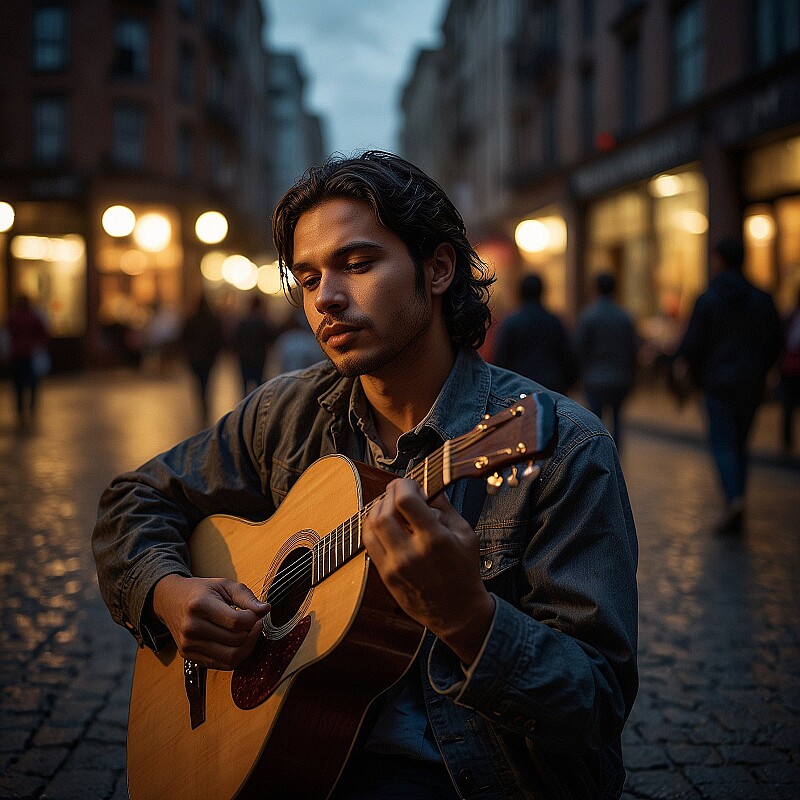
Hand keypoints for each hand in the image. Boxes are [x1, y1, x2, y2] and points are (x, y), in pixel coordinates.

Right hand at [151, 574, 269, 669]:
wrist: (170, 600)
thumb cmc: (201, 591)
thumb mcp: (224, 585)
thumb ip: (246, 596)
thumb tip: (266, 609)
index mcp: (199, 605)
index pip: (236, 622)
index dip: (254, 619)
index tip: (256, 612)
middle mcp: (191, 628)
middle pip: (235, 641)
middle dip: (252, 632)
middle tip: (254, 622)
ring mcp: (188, 645)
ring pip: (231, 658)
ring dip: (247, 646)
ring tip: (247, 632)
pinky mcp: (189, 656)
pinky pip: (222, 665)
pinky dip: (236, 655)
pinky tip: (237, 641)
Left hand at [363, 479, 494, 664]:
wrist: (457, 612)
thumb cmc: (464, 572)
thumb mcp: (465, 534)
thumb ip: (446, 507)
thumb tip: (429, 485)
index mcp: (434, 540)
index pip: (405, 500)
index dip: (404, 485)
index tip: (410, 484)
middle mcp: (411, 553)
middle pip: (384, 511)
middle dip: (389, 494)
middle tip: (398, 490)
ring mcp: (395, 566)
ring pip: (371, 526)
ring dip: (377, 508)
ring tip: (389, 504)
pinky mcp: (386, 576)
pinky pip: (368, 543)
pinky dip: (371, 526)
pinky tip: (381, 521)